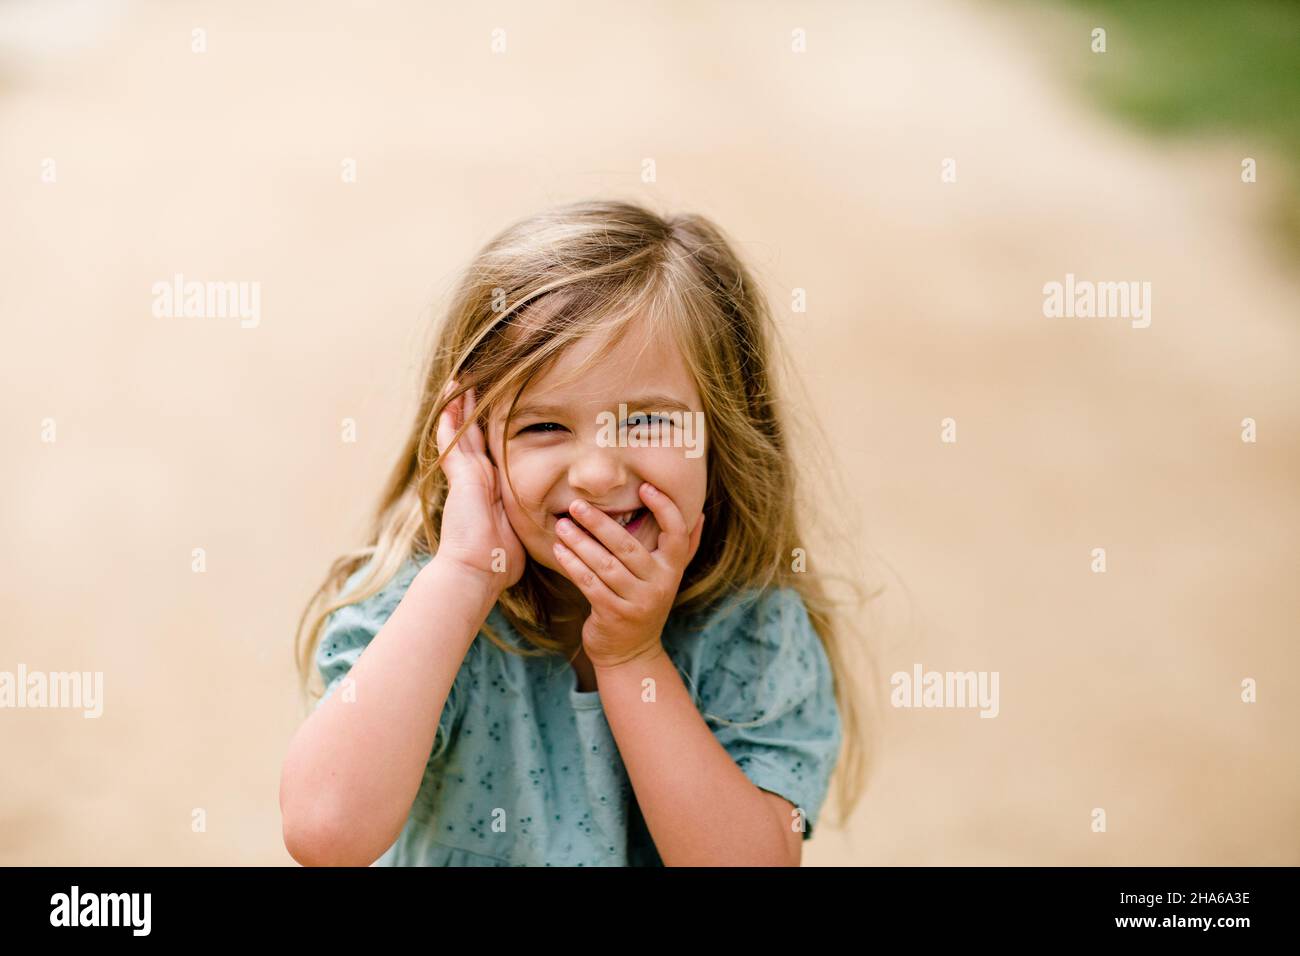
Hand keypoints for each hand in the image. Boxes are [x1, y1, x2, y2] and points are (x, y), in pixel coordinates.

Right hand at [434, 379, 525, 595]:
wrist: (478, 570)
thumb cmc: (501, 560)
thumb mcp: (521, 532)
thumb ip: (529, 521)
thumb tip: (552, 527)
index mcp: (491, 488)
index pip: (491, 450)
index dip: (491, 429)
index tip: (496, 409)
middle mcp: (477, 477)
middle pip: (474, 434)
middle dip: (473, 409)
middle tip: (473, 381)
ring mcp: (465, 474)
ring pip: (461, 430)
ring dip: (461, 404)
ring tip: (461, 378)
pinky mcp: (459, 475)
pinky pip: (452, 439)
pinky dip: (450, 417)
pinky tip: (451, 396)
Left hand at [551, 481, 704, 669]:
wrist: (631, 652)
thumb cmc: (645, 603)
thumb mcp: (669, 577)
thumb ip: (684, 547)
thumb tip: (699, 512)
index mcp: (672, 569)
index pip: (676, 533)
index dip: (664, 508)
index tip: (645, 487)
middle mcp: (660, 585)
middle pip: (628, 546)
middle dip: (599, 523)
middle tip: (576, 504)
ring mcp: (637, 602)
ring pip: (605, 565)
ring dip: (580, 542)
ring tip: (562, 525)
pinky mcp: (614, 615)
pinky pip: (591, 584)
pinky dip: (573, 566)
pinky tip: (560, 551)